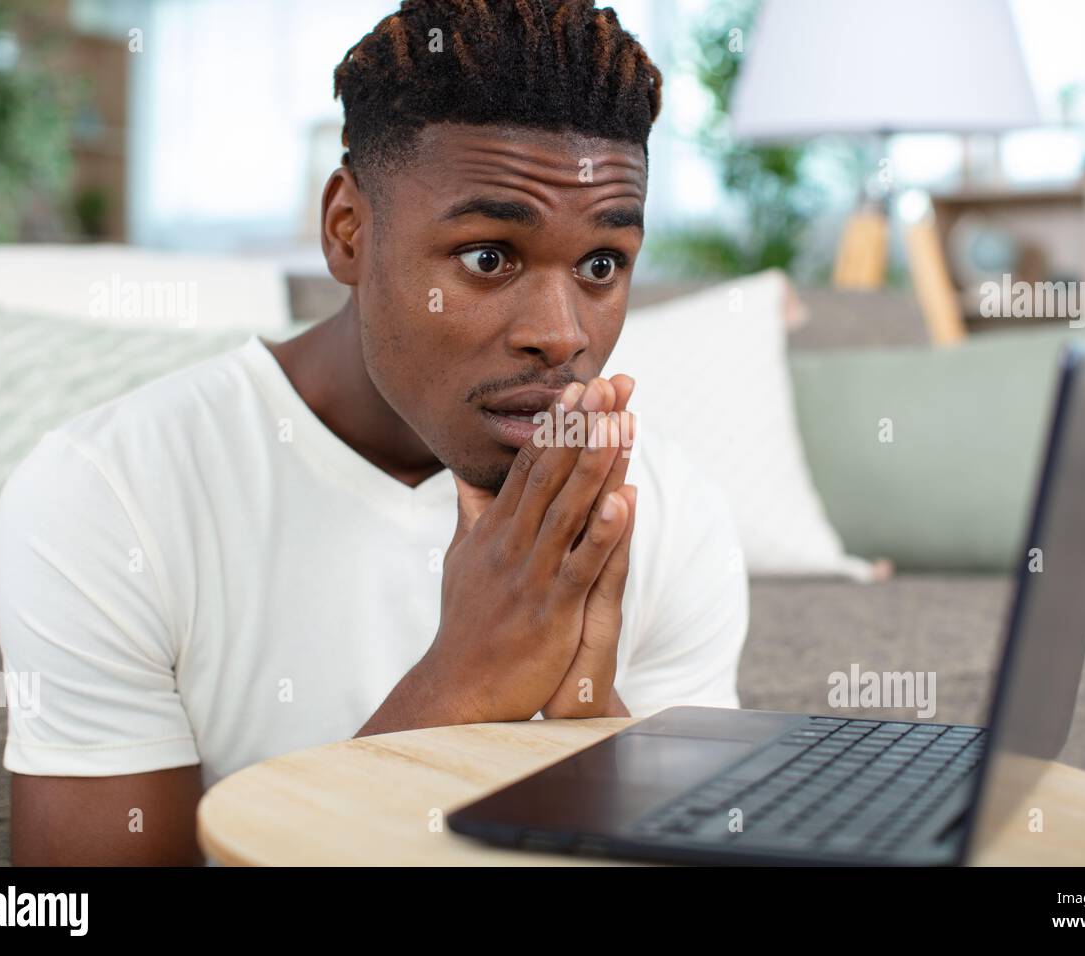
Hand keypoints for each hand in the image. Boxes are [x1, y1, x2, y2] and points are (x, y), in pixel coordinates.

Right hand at [408, 376, 633, 723]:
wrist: (458, 689)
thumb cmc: (466, 625)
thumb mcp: (462, 560)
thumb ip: (472, 514)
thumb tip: (467, 475)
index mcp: (496, 529)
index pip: (529, 464)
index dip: (558, 424)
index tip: (580, 386)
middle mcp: (512, 543)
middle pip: (550, 474)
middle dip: (581, 427)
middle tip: (606, 383)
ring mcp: (531, 574)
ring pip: (569, 509)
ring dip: (596, 464)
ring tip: (620, 422)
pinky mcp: (550, 609)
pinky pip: (582, 565)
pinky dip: (605, 533)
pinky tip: (626, 501)